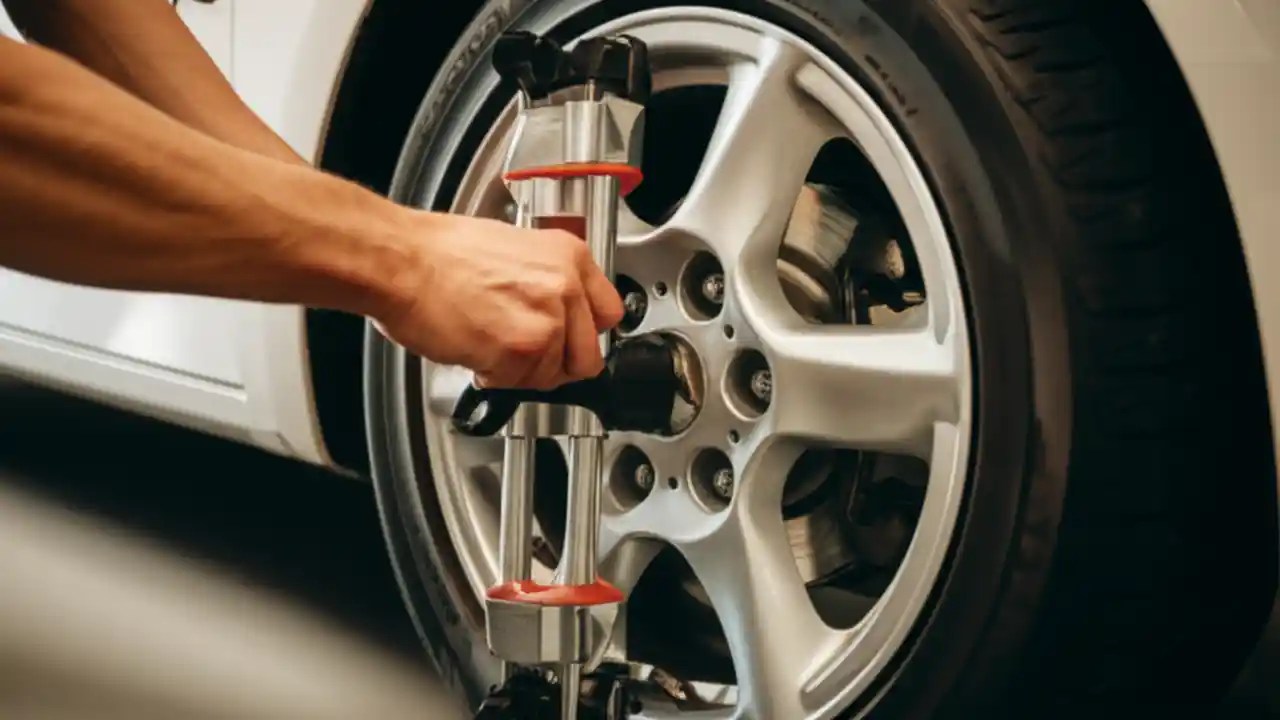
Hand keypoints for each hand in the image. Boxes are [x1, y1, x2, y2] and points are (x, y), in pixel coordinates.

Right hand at [373, 211, 624, 388]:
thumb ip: (547, 280)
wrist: (402, 261)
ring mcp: (546, 321)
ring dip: (521, 371)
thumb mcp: (514, 247)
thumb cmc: (439, 253)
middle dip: (557, 364)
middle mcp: (566, 287)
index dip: (584, 333)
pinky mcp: (520, 350)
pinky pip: (520, 384)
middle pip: (588, 356)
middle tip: (527, 355)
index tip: (570, 339)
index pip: (610, 314)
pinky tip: (477, 351)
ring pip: (552, 376)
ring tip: (491, 345)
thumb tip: (558, 310)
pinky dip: (496, 378)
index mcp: (570, 256)